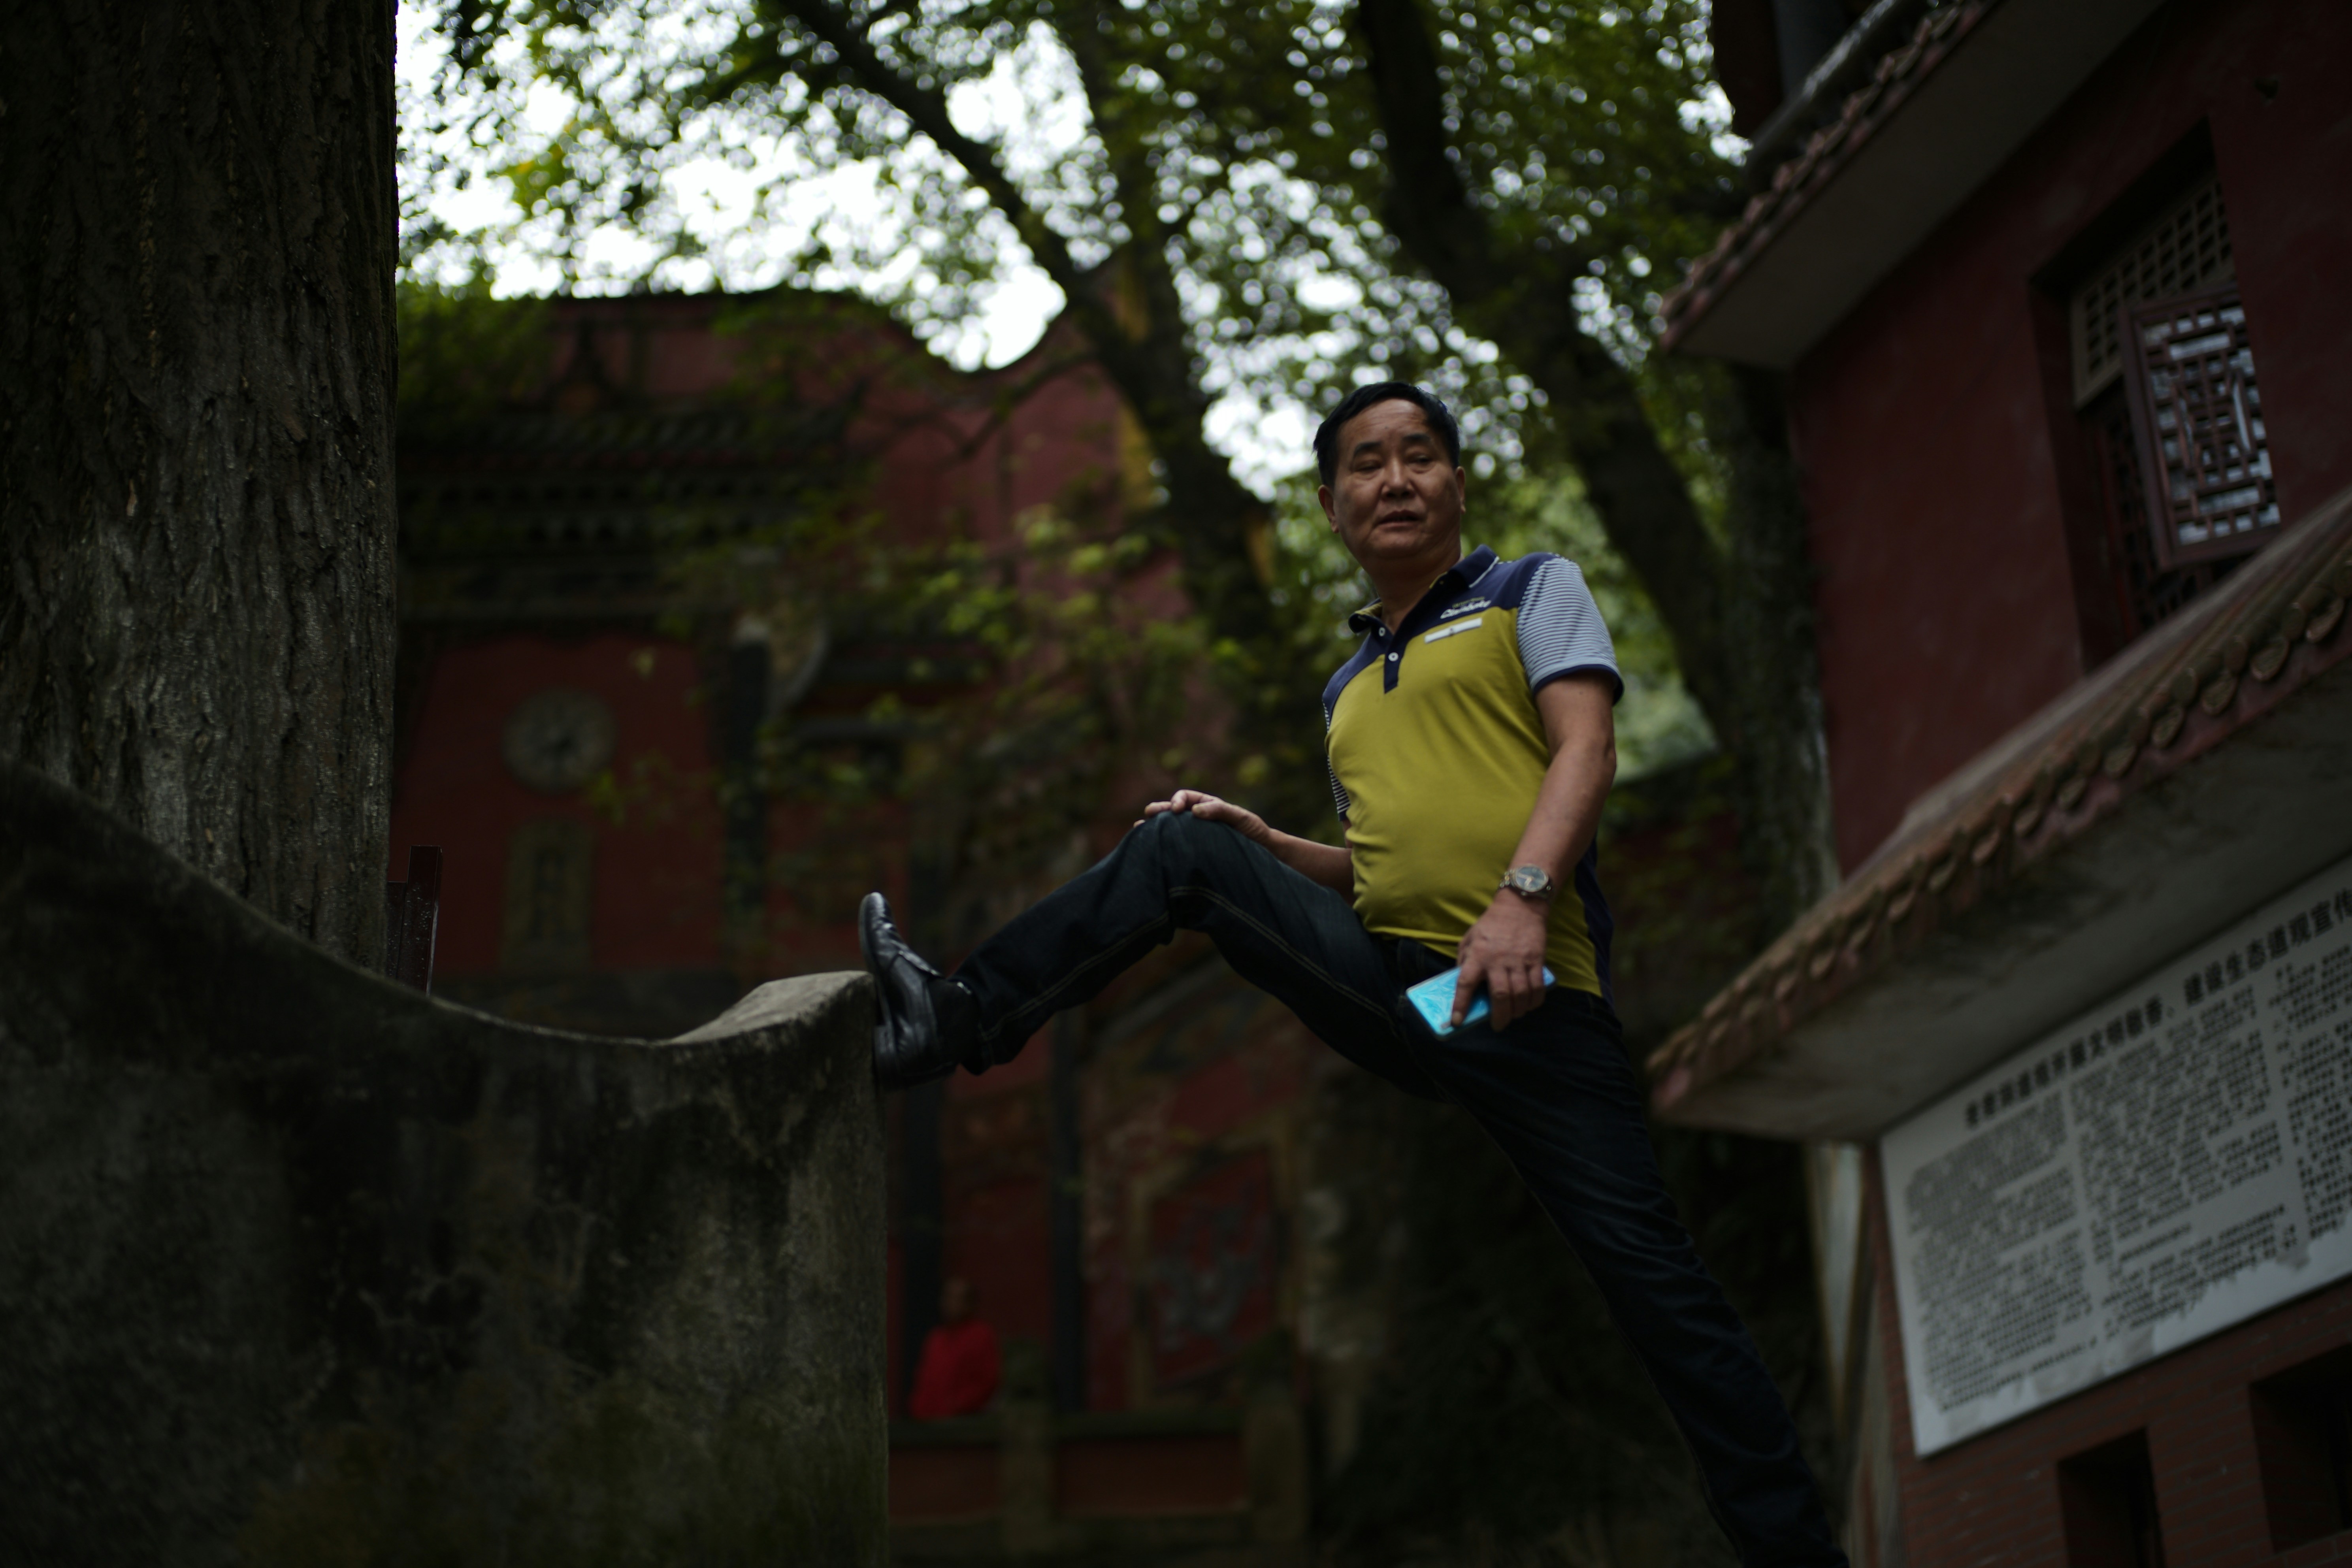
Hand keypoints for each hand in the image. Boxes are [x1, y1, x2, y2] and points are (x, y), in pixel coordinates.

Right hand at [1139, 788, 1269, 845]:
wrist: (1262, 853)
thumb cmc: (1252, 831)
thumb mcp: (1239, 817)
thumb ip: (1219, 811)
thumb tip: (1194, 811)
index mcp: (1206, 805)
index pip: (1185, 797)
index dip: (1177, 801)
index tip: (1176, 811)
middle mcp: (1197, 818)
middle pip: (1172, 811)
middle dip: (1159, 811)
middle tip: (1149, 814)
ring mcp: (1194, 835)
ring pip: (1170, 828)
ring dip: (1156, 828)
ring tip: (1140, 830)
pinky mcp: (1194, 850)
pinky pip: (1176, 844)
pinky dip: (1163, 844)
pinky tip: (1150, 848)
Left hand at [1453, 891, 1550, 1030]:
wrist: (1519, 907)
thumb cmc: (1490, 925)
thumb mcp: (1468, 939)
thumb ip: (1464, 961)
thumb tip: (1462, 986)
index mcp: (1477, 955)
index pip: (1465, 984)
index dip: (1460, 1005)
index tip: (1457, 1022)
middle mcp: (1497, 960)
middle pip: (1500, 995)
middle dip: (1499, 1016)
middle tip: (1498, 1026)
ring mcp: (1519, 960)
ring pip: (1521, 994)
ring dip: (1518, 1011)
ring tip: (1514, 1016)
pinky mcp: (1536, 959)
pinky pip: (1538, 986)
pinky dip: (1535, 1001)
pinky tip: (1530, 1005)